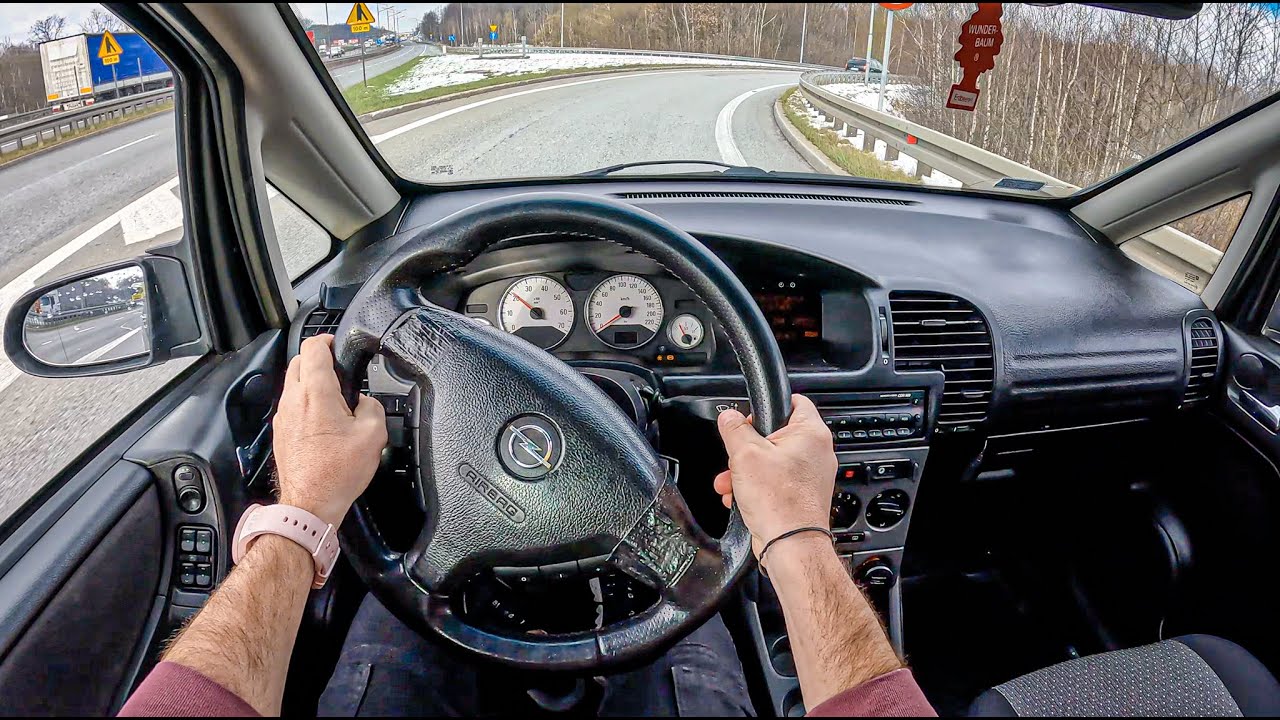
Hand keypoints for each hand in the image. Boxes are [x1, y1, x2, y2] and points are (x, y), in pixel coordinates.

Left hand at [272, 334, 386, 527]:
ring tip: (334, 397)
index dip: (328, 340)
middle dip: (319, 359)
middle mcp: (293, 400)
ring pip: (293, 383)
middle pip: (299, 361)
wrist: (310, 503)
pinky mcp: (281, 431)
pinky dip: (305, 402)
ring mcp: (283, 416)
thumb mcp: (373, 435)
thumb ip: (373, 408)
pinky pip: (291, 404)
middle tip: (340, 370)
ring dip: (311, 381)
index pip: (313, 347)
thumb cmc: (337, 473)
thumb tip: (366, 403)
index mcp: (316, 393)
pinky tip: (323, 419)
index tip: (338, 344)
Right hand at [713, 394, 836, 556]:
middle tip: (736, 456)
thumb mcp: (745, 454)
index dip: (768, 406)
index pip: (794, 401)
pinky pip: (776, 482)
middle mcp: (817, 453)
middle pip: (776, 435)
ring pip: (772, 461)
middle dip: (747, 448)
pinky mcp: (803, 495)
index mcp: (811, 433)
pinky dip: (756, 487)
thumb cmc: (779, 502)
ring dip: (746, 470)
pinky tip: (740, 497)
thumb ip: (734, 428)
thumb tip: (729, 417)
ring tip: (731, 482)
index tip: (750, 417)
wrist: (789, 543)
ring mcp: (811, 476)